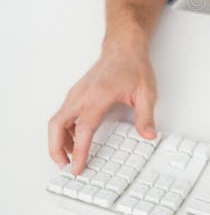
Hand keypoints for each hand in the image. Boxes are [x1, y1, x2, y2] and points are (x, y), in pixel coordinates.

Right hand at [48, 40, 157, 175]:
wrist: (123, 47)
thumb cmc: (132, 66)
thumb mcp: (146, 92)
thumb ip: (145, 116)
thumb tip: (148, 135)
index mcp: (98, 95)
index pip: (83, 129)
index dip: (79, 151)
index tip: (77, 167)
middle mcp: (82, 95)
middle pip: (56, 125)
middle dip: (55, 149)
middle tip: (65, 166)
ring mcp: (76, 94)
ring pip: (56, 121)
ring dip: (58, 141)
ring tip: (71, 157)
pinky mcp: (75, 94)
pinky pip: (62, 115)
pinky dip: (64, 131)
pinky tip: (76, 139)